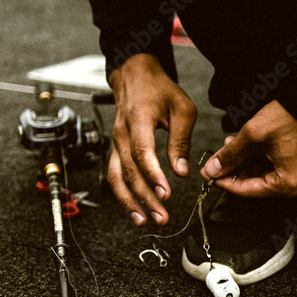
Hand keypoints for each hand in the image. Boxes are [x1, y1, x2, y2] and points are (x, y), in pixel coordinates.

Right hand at [107, 53, 196, 225]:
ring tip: (144, 221)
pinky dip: (124, 195)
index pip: (142, 152)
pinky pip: (115, 175)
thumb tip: (181, 171)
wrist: (134, 75)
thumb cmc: (159, 90)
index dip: (153, 175)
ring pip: (116, 178)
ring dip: (129, 202)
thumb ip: (181, 140)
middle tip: (161, 216)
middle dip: (144, 197)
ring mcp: (115, 143)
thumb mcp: (181, 108)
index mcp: (138, 120)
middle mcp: (121, 134)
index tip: (166, 193)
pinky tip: (135, 210)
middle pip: (129, 172)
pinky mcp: (116, 150)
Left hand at [201, 100, 296, 197]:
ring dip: (244, 161)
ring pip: (263, 174)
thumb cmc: (289, 118)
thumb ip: (230, 156)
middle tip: (218, 157)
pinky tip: (245, 144)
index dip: (225, 182)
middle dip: (235, 168)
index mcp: (287, 185)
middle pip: (256, 184)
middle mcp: (296, 186)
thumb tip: (211, 171)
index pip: (248, 191)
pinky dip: (258, 157)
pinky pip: (274, 166)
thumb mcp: (253, 136)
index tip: (208, 174)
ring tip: (230, 144)